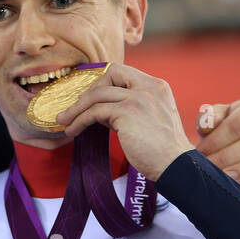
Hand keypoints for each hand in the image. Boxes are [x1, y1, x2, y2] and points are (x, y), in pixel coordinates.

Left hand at [58, 64, 193, 180]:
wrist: (175, 165)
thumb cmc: (163, 150)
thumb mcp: (152, 119)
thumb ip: (132, 108)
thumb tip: (102, 110)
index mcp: (157, 86)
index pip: (123, 72)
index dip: (103, 83)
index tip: (91, 99)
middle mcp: (149, 87)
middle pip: (109, 75)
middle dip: (89, 91)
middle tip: (75, 109)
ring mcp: (138, 98)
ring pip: (96, 95)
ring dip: (76, 109)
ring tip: (64, 121)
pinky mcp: (126, 113)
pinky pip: (94, 112)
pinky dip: (79, 120)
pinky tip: (73, 130)